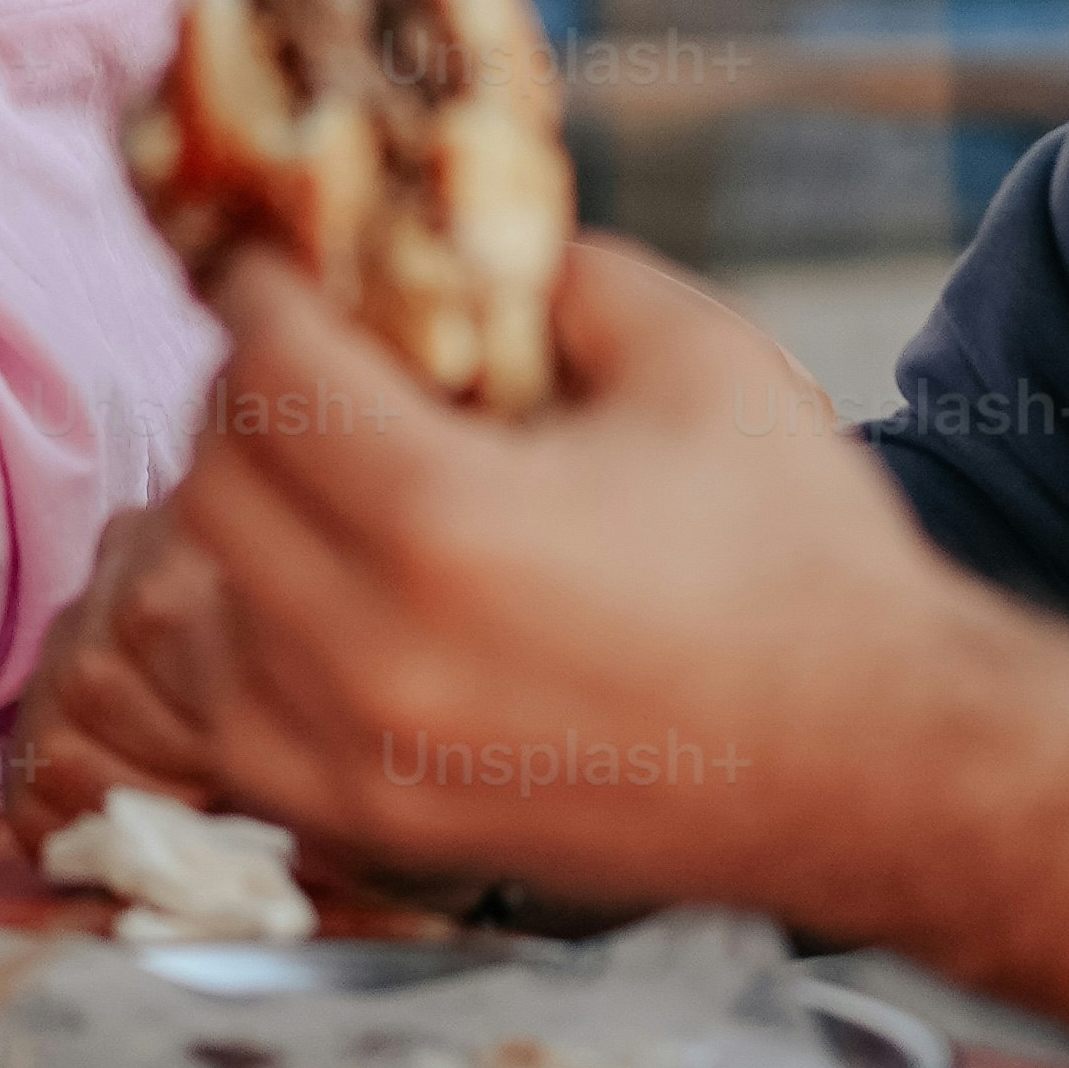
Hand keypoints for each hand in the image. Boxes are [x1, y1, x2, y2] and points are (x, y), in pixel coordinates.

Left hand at [16, 234, 987, 914]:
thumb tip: (452, 239)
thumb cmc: (799, 561)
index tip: (269, 265)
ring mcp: (357, 758)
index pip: (267, 366)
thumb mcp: (697, 356)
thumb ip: (557, 271)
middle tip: (304, 365)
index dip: (259, 292)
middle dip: (246, 399)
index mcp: (444, 521)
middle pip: (210, 479)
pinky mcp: (368, 828)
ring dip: (235, 526)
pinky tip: (310, 602)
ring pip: (192, 605)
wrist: (876, 770)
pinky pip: (222, 719)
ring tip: (312, 484)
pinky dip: (243, 647)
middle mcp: (373, 651)